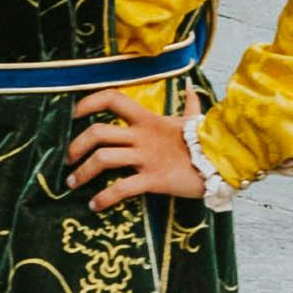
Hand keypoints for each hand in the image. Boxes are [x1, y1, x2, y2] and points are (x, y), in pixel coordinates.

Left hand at [64, 91, 213, 207]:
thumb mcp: (193, 121)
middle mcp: (143, 136)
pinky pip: (122, 188)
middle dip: (76, 146)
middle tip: (67, 160)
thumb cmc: (205, 143)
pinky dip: (104, 198)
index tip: (73, 114)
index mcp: (148, 119)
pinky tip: (95, 205)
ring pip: (104, 159)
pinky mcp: (154, 180)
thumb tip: (190, 87)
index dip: (89, 102)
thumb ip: (189, 105)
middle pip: (98, 132)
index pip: (112, 99)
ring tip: (72, 184)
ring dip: (83, 173)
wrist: (225, 163)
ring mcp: (147, 158)